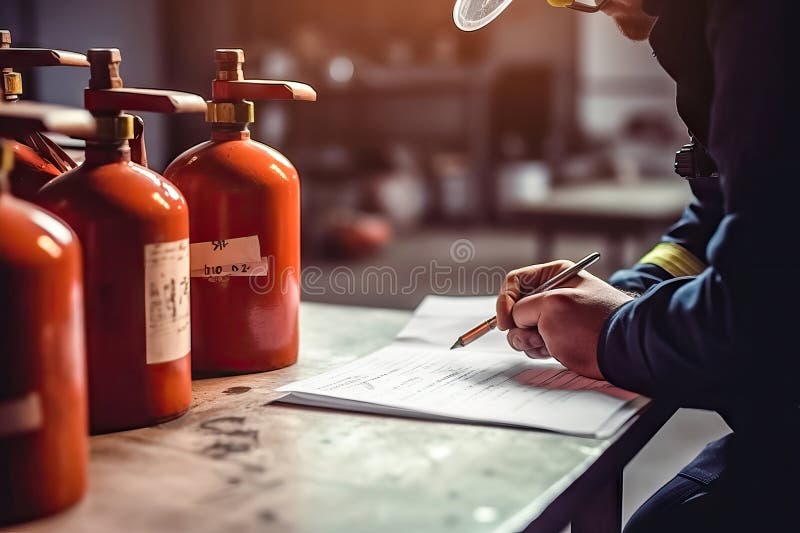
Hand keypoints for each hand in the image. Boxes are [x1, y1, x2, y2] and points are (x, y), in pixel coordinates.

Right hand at [496, 260, 633, 379]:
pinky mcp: (558, 338)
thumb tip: (514, 319)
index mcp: (556, 276)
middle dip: (518, 325)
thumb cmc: (593, 324)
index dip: (506, 301)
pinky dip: (537, 350)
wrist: (622, 351)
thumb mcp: (552, 306)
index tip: (506, 322)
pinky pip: (533, 343)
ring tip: (546, 345)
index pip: (516, 282)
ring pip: (521, 329)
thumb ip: (523, 308)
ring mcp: (556, 318)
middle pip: (516, 307)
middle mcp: (554, 295)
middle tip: (532, 336)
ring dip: (527, 340)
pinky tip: (552, 352)